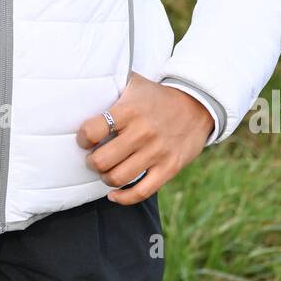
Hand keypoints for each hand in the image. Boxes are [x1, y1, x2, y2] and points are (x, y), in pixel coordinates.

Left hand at [76, 72, 212, 203]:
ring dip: (105, 178)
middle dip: (92, 162)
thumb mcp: (135, 83)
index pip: (92, 130)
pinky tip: (114, 194)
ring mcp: (157, 152)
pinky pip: (141, 192)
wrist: (197, 105)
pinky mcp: (169, 168)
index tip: (84, 139)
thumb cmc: (156, 96)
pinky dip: (123, 198)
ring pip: (118, 178)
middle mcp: (142, 132)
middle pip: (102, 160)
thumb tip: (83, 84)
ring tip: (106, 171)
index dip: (82, 138)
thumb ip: (111, 83)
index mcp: (130, 110)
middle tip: (93, 158)